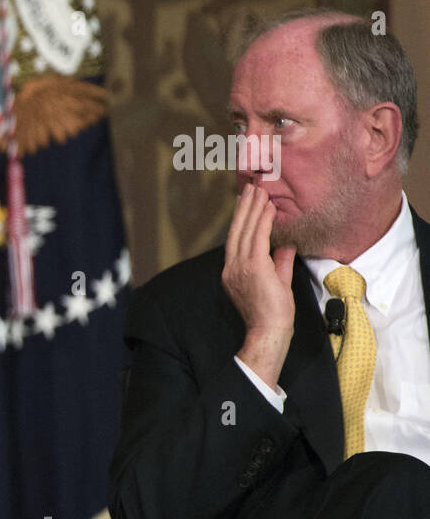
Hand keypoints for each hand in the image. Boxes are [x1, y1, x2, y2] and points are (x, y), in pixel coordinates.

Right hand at [222, 184, 295, 388]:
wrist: (268, 331)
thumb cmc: (273, 314)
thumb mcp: (277, 283)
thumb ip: (279, 262)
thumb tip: (285, 245)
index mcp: (233, 272)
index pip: (237, 239)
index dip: (242, 219)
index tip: (246, 201)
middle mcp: (233, 267)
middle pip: (237, 231)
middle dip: (245, 207)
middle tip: (251, 187)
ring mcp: (241, 267)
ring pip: (246, 231)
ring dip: (253, 208)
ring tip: (258, 190)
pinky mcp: (254, 268)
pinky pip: (258, 238)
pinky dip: (262, 221)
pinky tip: (267, 207)